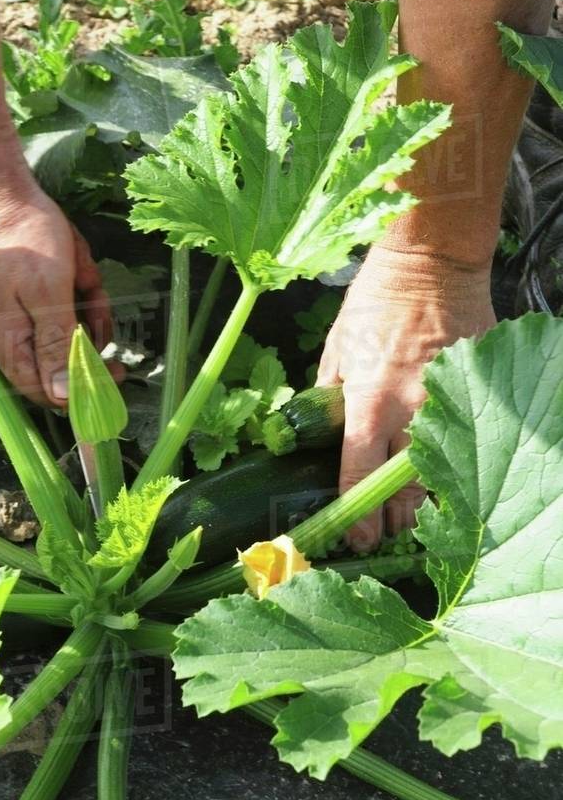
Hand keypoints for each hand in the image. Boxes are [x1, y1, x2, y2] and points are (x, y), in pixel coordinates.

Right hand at [0, 179, 114, 407]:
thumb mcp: (48, 292)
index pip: (49, 392)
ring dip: (82, 300)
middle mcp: (3, 339)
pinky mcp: (17, 294)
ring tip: (80, 268)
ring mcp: (9, 316)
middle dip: (86, 327)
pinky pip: (55, 304)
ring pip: (62, 327)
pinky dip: (71, 284)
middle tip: (93, 293)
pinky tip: (71, 259)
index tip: (117, 369)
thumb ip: (56, 346)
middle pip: (60, 358)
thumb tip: (63, 398)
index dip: (85, 387)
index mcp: (7, 346)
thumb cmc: (21, 237)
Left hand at [315, 246, 495, 550]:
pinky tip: (444, 472)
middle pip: (404, 489)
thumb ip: (331, 397)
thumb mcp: (336, 349)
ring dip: (424, 500)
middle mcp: (410, 410)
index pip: (358, 474)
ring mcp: (448, 404)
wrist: (432, 261)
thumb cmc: (376, 300)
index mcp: (369, 401)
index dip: (357, 514)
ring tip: (413, 517)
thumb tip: (326, 432)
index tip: (357, 538)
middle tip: (386, 535)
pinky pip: (465, 439)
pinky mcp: (473, 392)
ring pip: (437, 473)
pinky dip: (453, 460)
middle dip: (395, 520)